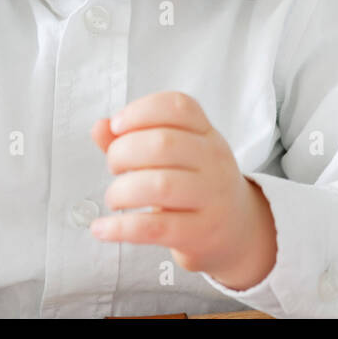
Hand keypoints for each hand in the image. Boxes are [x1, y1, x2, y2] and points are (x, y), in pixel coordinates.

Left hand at [90, 91, 277, 289]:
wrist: (238, 229)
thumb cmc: (194, 185)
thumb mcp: (175, 156)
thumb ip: (134, 138)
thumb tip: (99, 126)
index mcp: (206, 133)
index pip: (179, 106)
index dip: (141, 110)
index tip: (117, 126)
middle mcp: (213, 160)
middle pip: (163, 144)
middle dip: (123, 152)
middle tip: (114, 167)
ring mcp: (210, 197)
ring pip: (160, 185)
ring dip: (122, 190)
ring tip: (114, 198)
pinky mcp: (200, 232)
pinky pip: (156, 228)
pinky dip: (122, 228)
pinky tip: (102, 229)